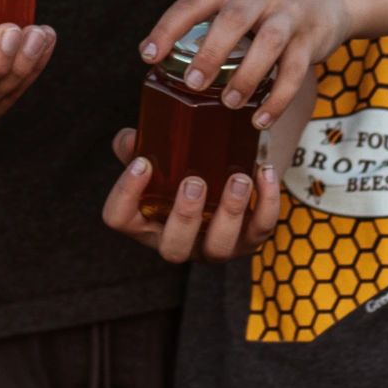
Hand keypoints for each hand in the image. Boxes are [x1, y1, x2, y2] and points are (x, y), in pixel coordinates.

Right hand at [100, 127, 281, 262]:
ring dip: (230, 212)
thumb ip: (141, 143)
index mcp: (145, 220)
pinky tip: (264, 172)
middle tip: (194, 182)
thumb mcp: (157, 155)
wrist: (221, 173)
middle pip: (173, 247)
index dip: (126, 195)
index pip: (120, 218)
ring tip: (239, 178)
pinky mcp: (248, 240)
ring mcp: (213, 245)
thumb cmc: (180, 167)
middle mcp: (178, 240)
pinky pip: (260, 229)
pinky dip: (267, 203)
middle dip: (185, 217)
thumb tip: (131, 140)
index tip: (142, 163)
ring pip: (219, 246)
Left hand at [138, 0, 344, 130]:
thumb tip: (166, 62)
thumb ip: (208, 22)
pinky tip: (260, 119)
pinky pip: (294, 72)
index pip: (193, 2)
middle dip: (211, 52)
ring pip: (268, 44)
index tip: (147, 56)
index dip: (168, 28)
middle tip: (192, 83)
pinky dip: (277, 99)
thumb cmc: (267, 3)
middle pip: (234, 19)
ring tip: (228, 103)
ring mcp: (288, 15)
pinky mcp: (311, 39)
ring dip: (246, 76)